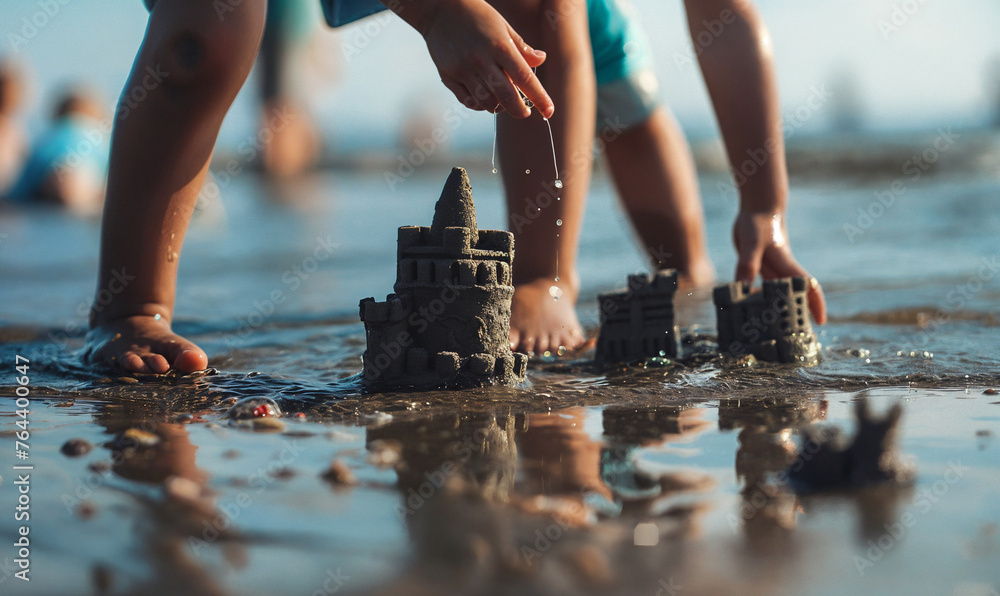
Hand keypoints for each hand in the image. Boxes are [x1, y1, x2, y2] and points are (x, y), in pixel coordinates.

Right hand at [412, 0, 553, 117]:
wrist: (440, 9)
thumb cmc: (477, 16)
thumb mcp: (503, 26)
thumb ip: (521, 47)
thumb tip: (540, 61)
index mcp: (500, 46)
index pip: (525, 78)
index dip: (539, 98)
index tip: (549, 111)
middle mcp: (481, 60)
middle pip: (506, 96)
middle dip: (519, 110)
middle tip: (525, 113)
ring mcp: (463, 70)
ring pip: (486, 102)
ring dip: (498, 107)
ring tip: (502, 102)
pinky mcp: (448, 76)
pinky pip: (467, 101)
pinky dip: (479, 105)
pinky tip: (484, 98)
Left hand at [733, 210, 826, 323]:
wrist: (758, 207)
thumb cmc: (757, 222)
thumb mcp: (751, 243)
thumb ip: (747, 264)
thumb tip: (742, 289)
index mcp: (785, 264)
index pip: (806, 286)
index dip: (815, 304)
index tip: (821, 322)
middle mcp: (781, 269)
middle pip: (794, 295)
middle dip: (799, 314)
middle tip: (798, 336)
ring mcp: (772, 268)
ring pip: (777, 294)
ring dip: (777, 309)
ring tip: (774, 330)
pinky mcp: (760, 266)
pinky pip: (760, 286)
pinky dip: (757, 298)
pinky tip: (748, 309)